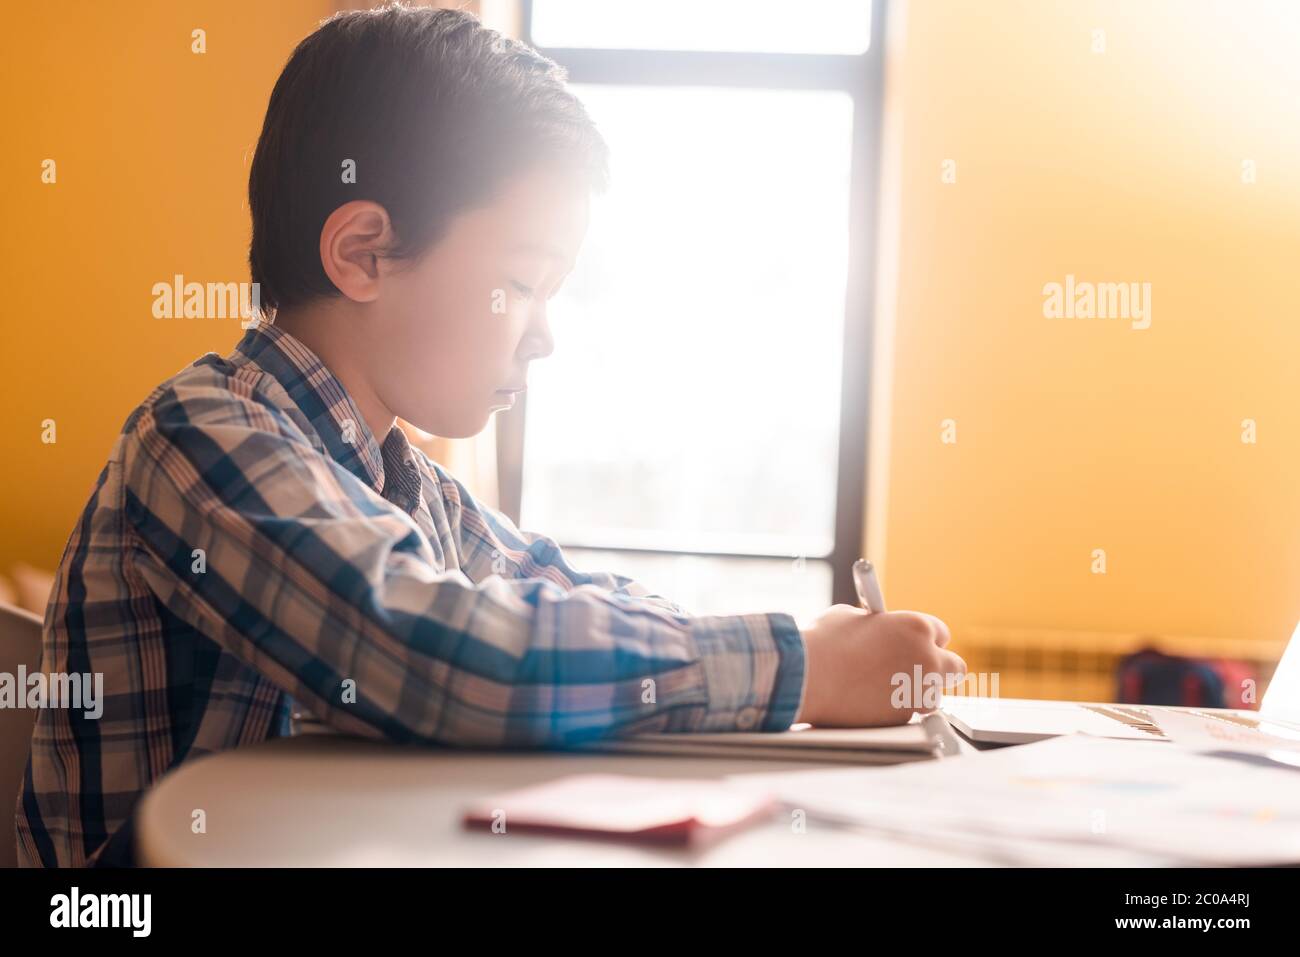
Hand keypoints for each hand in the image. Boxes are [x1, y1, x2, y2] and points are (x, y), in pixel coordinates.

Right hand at [792, 604, 965, 726]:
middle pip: (955, 668)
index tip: (915, 645)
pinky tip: (869, 701)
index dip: (926, 639)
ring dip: (917, 692)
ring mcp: (918, 691)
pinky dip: (894, 709)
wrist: (807, 677)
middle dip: (939, 669)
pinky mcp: (903, 717)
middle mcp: (927, 659)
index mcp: (916, 627)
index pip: (941, 633)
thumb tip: (880, 632)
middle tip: (917, 670)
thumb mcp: (852, 617)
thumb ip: (878, 626)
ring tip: (885, 688)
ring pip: (933, 695)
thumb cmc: (825, 642)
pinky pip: (907, 712)